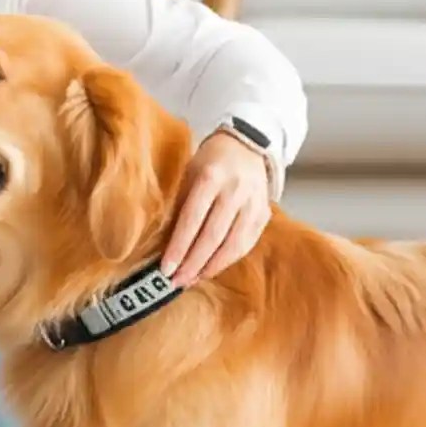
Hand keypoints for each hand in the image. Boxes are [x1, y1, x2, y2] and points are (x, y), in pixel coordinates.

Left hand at [161, 131, 270, 286]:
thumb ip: (179, 203)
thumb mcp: (189, 172)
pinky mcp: (263, 214)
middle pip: (213, 236)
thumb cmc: (210, 161)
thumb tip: (162, 242)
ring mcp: (253, 203)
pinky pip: (246, 244)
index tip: (166, 269)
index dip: (179, 247)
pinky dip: (228, 260)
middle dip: (193, 263)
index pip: (192, 219)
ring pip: (232, 245)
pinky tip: (211, 269)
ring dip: (211, 267)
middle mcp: (235, 190)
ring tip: (192, 279)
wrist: (248, 145)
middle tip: (177, 281)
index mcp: (211, 176)